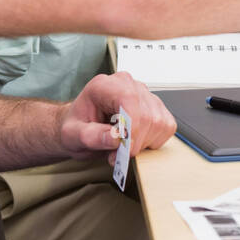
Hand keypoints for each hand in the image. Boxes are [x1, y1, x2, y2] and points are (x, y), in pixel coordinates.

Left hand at [58, 70, 177, 164]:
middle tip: (116, 155)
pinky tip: (136, 142)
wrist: (82, 127)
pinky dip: (153, 141)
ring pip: (159, 122)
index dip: (132, 126)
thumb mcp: (72, 136)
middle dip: (134, 142)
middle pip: (147, 115)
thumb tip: (115, 137)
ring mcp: (144, 93)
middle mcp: (127, 84)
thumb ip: (90, 136)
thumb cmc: (77, 128)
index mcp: (104, 85)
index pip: (129, 99)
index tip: (125, 148)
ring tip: (123, 149)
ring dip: (143, 144)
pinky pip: (167, 126)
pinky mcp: (156, 106)